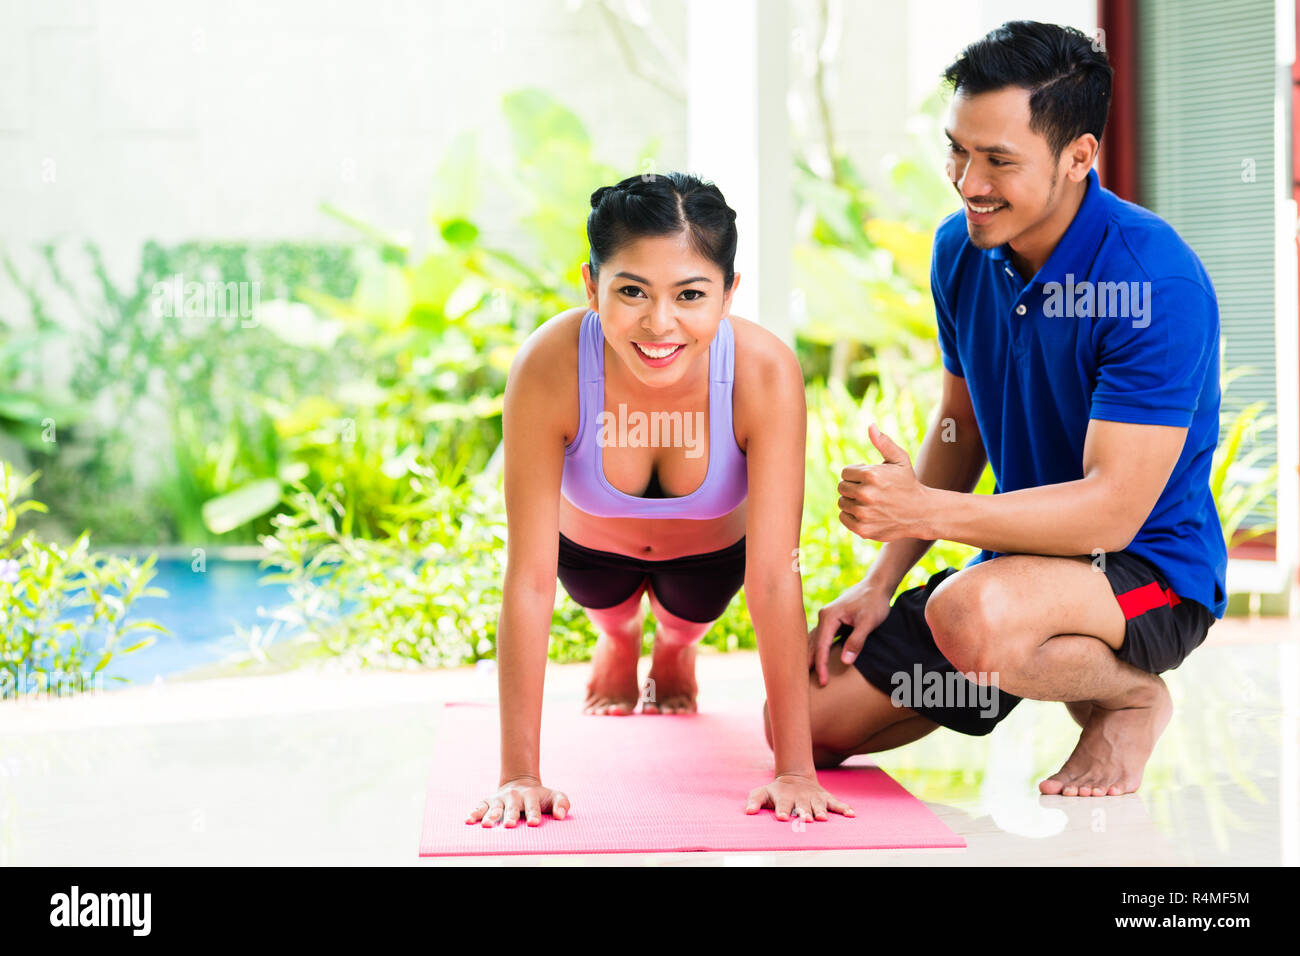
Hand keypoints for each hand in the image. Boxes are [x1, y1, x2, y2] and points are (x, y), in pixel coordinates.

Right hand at [466, 776, 570, 827]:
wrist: (521, 784)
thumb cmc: (540, 797)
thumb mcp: (555, 796)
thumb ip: (562, 804)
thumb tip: (560, 816)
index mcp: (531, 796)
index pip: (533, 806)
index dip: (534, 814)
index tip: (534, 823)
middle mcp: (514, 797)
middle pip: (512, 808)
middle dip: (510, 816)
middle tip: (510, 825)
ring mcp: (500, 799)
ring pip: (494, 808)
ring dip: (491, 816)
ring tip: (487, 824)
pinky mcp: (488, 801)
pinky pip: (480, 807)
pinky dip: (474, 813)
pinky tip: (469, 820)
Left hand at [746, 773, 854, 821]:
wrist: (795, 777)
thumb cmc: (776, 791)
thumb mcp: (763, 793)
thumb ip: (754, 801)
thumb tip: (748, 812)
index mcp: (784, 797)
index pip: (783, 804)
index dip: (783, 811)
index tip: (783, 817)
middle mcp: (800, 797)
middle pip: (802, 806)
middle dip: (804, 812)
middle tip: (806, 819)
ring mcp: (814, 798)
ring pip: (819, 806)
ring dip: (821, 811)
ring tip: (823, 818)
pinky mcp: (826, 798)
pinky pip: (836, 803)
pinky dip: (844, 808)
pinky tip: (851, 814)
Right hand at [808, 581, 892, 684]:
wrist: (877, 586)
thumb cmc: (874, 602)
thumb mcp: (868, 622)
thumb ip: (856, 641)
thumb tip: (845, 661)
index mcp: (829, 617)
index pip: (822, 647)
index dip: (822, 666)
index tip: (823, 682)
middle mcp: (824, 617)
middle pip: (812, 644)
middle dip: (810, 664)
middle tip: (805, 684)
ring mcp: (827, 618)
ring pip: (814, 641)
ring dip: (811, 657)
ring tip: (807, 674)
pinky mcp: (832, 621)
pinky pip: (820, 638)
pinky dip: (817, 650)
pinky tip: (816, 659)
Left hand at [838, 424, 930, 541]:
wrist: (921, 513)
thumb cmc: (908, 483)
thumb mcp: (899, 460)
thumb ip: (883, 443)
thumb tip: (870, 425)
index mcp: (871, 475)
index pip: (845, 472)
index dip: (856, 474)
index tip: (869, 478)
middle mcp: (866, 494)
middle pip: (842, 488)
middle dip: (853, 487)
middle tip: (870, 490)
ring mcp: (864, 513)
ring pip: (842, 503)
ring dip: (852, 501)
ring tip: (869, 502)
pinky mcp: (862, 529)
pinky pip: (844, 518)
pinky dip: (851, 516)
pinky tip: (867, 513)